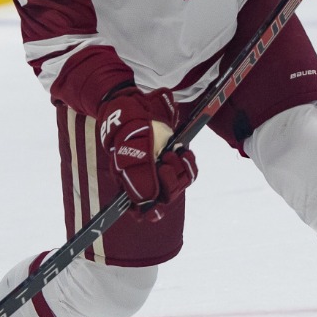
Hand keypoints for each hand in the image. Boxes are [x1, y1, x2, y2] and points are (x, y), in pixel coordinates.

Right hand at [97, 89, 196, 208]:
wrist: (135, 104)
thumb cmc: (128, 127)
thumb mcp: (129, 148)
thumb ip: (138, 175)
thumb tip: (147, 201)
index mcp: (130, 181)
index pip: (141, 208)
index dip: (149, 212)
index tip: (154, 211)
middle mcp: (147, 178)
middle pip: (164, 197)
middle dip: (169, 182)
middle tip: (165, 162)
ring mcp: (162, 168)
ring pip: (178, 185)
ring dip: (180, 171)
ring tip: (172, 152)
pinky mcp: (175, 158)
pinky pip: (188, 172)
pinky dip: (189, 164)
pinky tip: (184, 152)